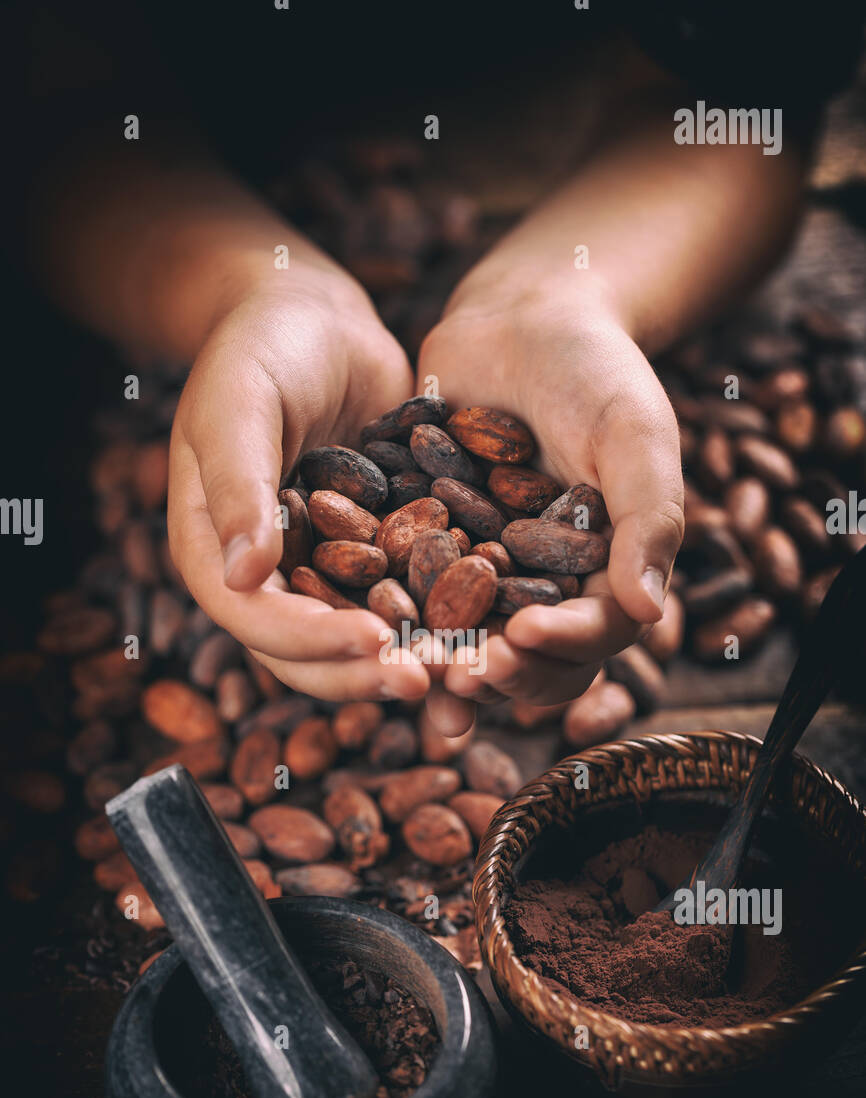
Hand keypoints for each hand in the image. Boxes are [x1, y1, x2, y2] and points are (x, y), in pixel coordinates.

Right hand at [169, 267, 429, 702]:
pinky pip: (408, 599)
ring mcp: (325, 571)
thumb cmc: (261, 345)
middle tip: (430, 682)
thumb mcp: (238, 402)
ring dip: (411, 662)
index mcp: (218, 553)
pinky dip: (443, 620)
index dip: (314, 640)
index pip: (259, 618)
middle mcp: (269, 578)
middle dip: (368, 671)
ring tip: (466, 676)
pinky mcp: (378, 554)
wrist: (315, 314)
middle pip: (311, 653)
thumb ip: (239, 482)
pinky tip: (492, 632)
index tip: (376, 641)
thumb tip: (244, 574)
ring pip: (364, 638)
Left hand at [417, 283, 683, 732]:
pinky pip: (403, 594)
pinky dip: (384, 615)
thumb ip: (649, 519)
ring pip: (460, 641)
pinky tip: (355, 625)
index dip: (561, 644)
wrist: (519, 316)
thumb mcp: (633, 433)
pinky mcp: (423, 551)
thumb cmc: (595, 369)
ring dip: (436, 666)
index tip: (524, 635)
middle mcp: (541, 590)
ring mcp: (479, 576)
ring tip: (407, 669)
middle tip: (459, 675)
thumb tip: (648, 614)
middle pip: (525, 658)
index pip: (593, 633)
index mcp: (603, 576)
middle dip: (495, 673)